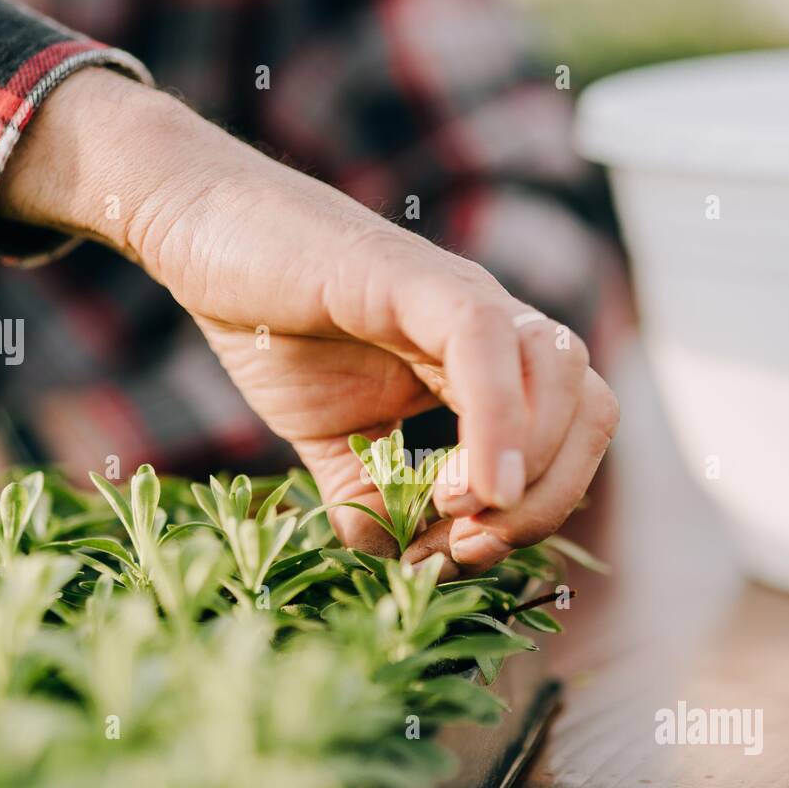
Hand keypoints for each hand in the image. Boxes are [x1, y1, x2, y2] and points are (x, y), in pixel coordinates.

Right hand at [0, 68, 618, 573]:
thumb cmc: (266, 321)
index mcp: (483, 362)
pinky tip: (473, 490)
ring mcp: (459, 294)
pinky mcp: (412, 277)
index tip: (461, 553)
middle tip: (466, 544)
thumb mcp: (325, 437)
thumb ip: (369, 496)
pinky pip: (486, 344)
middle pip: (592, 412)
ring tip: (453, 511)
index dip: (537, 510)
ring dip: (529, 471)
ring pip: (563, 379)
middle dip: (547, 501)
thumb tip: (398, 556)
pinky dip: (498, 422)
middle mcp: (492, 324)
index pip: (568, 438)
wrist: (197, 231)